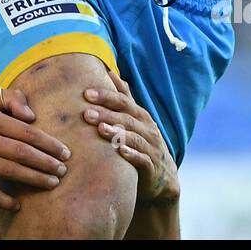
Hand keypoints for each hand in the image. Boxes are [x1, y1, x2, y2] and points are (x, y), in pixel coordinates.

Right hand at [0, 87, 70, 211]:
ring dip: (33, 179)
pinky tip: (18, 204)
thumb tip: (32, 116)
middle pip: (21, 153)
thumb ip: (12, 99)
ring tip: (52, 183)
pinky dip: (3, 199)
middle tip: (63, 170)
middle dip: (46, 163)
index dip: (48, 143)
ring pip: (8, 171)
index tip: (64, 152)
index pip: (26, 132)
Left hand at [82, 74, 178, 206]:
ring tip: (101, 130)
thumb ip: (124, 98)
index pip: (122, 102)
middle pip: (126, 118)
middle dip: (106, 115)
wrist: (164, 177)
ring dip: (117, 133)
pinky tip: (121, 152)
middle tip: (86, 113)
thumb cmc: (142, 142)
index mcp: (140, 115)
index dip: (106, 96)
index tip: (86, 93)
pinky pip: (143, 160)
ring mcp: (151, 147)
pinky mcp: (152, 167)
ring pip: (134, 138)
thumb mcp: (136, 119)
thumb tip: (111, 72)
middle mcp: (147, 128)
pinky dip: (133, 155)